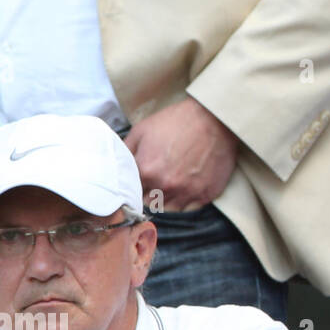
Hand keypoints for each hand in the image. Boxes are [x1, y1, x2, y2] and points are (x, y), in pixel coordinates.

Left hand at [125, 98, 240, 211]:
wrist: (213, 120)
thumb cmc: (176, 122)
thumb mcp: (142, 129)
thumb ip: (126, 150)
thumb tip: (116, 164)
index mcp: (146, 171)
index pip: (131, 192)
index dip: (134, 186)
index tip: (139, 181)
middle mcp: (166, 186)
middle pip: (149, 203)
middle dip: (148, 194)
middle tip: (155, 181)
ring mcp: (187, 193)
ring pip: (168, 209)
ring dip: (166, 199)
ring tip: (170, 184)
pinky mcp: (204, 195)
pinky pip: (189, 209)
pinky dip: (185, 201)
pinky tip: (185, 187)